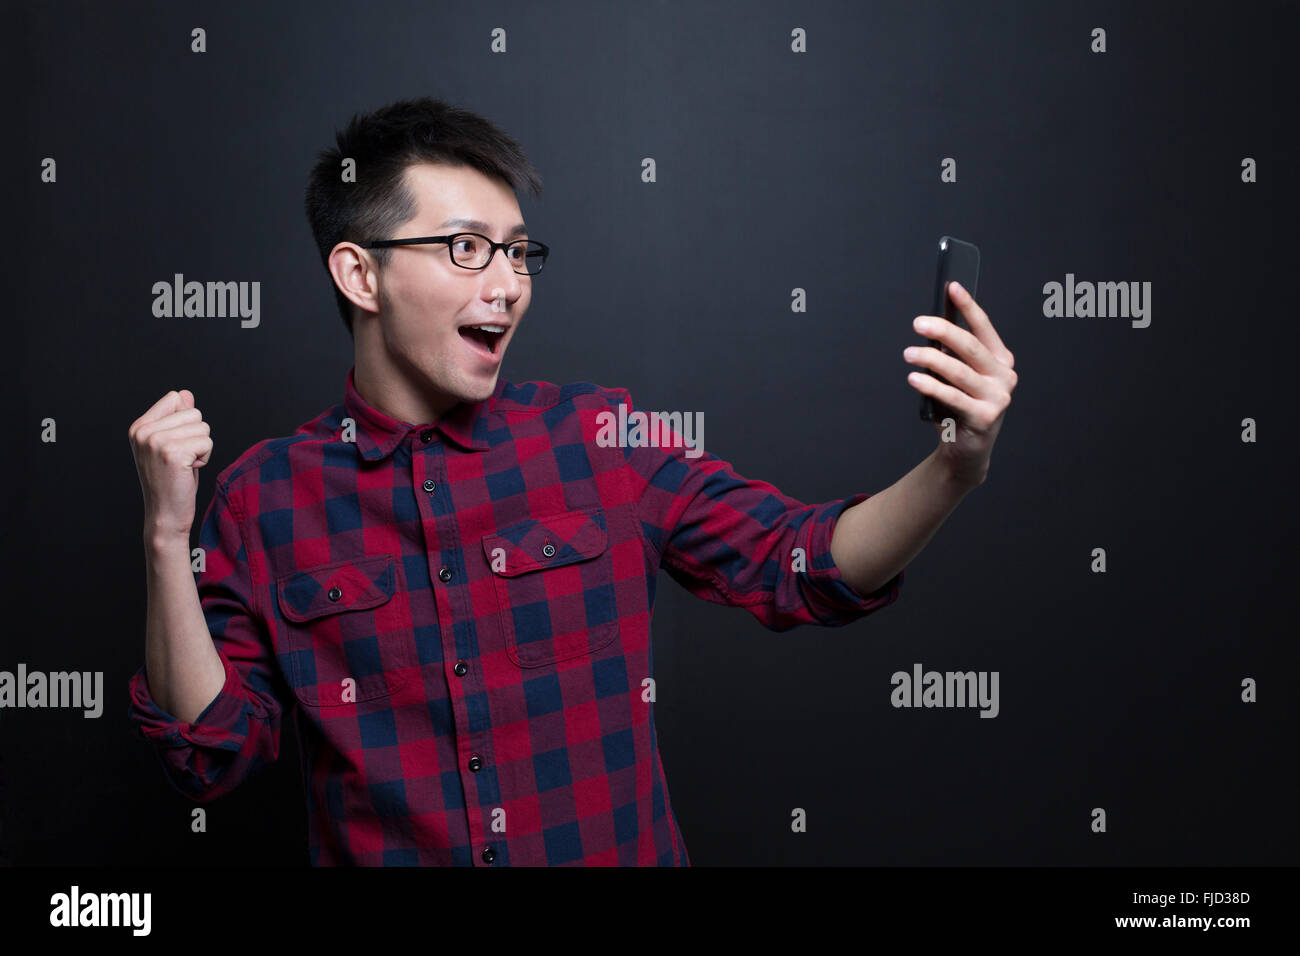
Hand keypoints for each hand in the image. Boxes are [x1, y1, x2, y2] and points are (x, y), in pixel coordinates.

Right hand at [127, 390, 212, 541]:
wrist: (165, 514)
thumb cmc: (171, 480)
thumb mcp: (172, 444)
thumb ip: (177, 418)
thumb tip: (186, 393)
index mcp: (139, 426)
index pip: (176, 397)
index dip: (186, 420)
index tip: (176, 444)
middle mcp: (143, 431)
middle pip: (194, 412)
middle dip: (197, 436)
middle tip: (182, 459)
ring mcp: (156, 441)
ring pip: (203, 427)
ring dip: (202, 448)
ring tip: (185, 465)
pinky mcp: (172, 453)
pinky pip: (207, 441)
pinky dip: (205, 457)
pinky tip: (189, 471)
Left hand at [903, 281, 1016, 486]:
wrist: (966, 450)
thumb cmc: (959, 408)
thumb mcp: (958, 378)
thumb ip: (952, 356)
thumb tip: (930, 328)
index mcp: (1000, 360)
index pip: (983, 327)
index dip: (968, 306)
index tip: (952, 287)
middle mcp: (1004, 376)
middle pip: (971, 347)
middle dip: (944, 331)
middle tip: (918, 323)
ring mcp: (998, 397)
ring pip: (960, 371)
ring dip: (931, 359)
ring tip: (908, 353)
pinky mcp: (986, 417)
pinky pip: (953, 397)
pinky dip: (931, 386)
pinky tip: (914, 378)